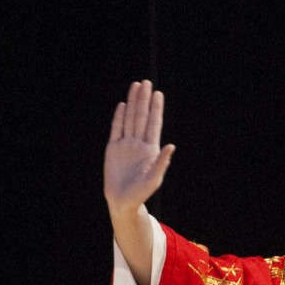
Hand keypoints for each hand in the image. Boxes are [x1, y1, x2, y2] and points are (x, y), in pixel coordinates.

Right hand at [105, 80, 173, 217]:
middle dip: (144, 100)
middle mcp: (139, 143)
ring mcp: (126, 145)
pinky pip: (116, 129)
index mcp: (151, 149)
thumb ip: (162, 162)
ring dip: (133, 103)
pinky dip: (119, 117)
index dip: (156, 109)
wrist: (122, 202)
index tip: (158, 94)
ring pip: (130, 119)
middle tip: (146, 82)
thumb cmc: (141, 193)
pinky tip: (122, 105)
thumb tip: (171, 146)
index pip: (153, 124)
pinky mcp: (113, 149)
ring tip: (135, 86)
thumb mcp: (154, 179)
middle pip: (141, 117)